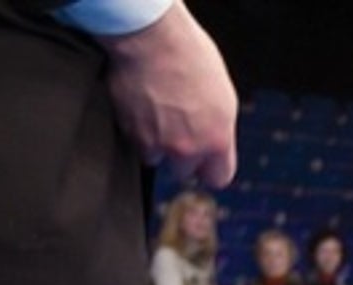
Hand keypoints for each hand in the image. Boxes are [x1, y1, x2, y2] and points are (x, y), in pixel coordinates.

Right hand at [97, 2, 238, 187]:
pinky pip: (135, 143)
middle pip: (184, 172)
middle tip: (177, 131)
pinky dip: (136, 132)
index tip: (205, 164)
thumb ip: (218, 128)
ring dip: (155, 145)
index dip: (210, 169)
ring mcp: (156, 143)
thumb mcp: (222, 96)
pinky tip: (141, 108)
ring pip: (156, 159)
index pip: (217, 178)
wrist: (152, 39)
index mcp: (217, 139)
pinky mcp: (130, 133)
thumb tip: (214, 143)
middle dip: (181, 157)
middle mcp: (187, 147)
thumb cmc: (190, 57)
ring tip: (156, 116)